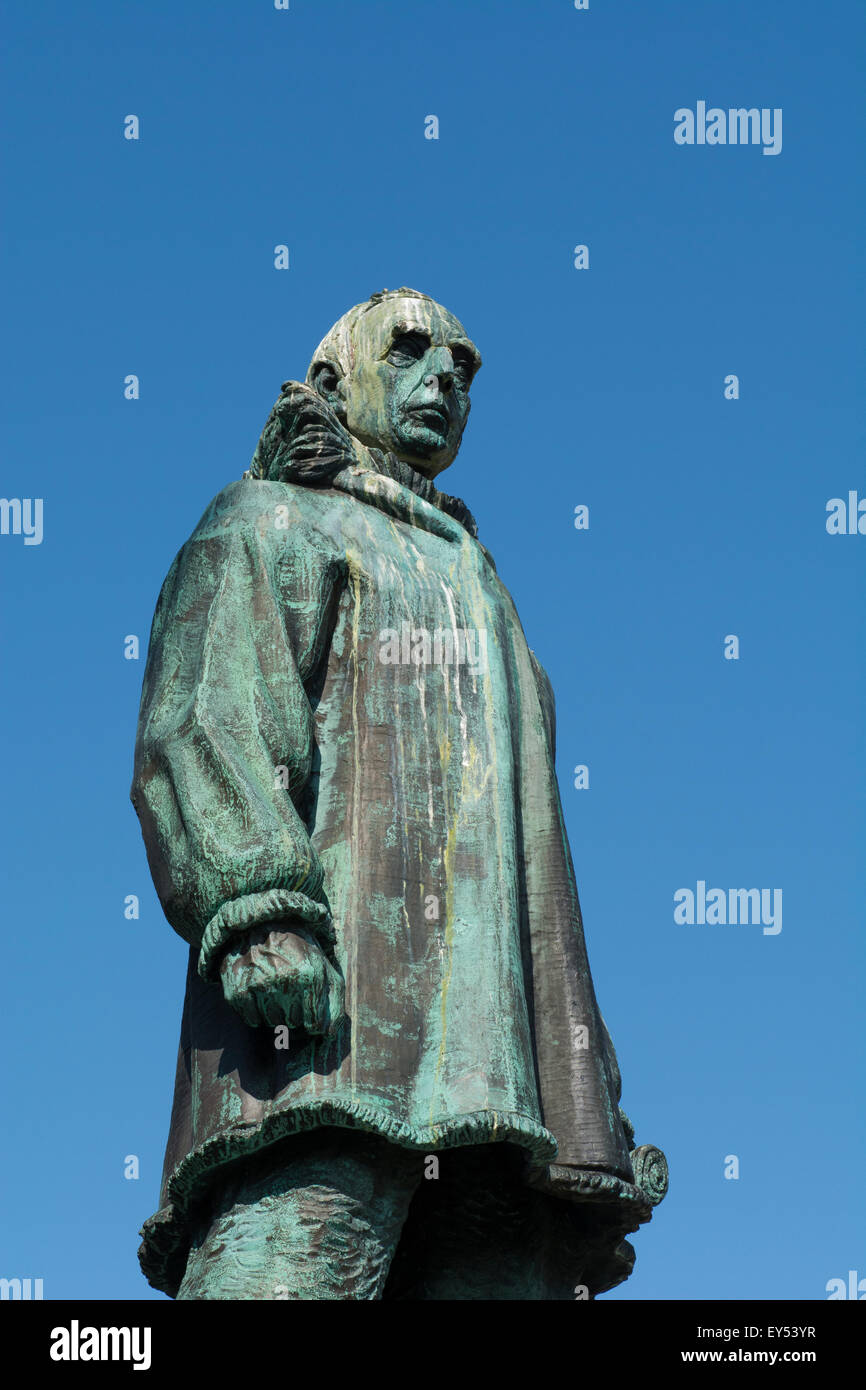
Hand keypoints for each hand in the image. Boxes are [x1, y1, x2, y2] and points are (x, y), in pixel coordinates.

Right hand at [219, 922, 344, 1036]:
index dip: (313, 1021)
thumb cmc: (299, 950)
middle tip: (291, 993)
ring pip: (272, 1023)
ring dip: (275, 1013)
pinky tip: (259, 993)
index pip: (314, 1025)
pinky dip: (256, 1012)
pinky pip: (252, 1020)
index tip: (310, 1010)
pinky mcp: (237, 989)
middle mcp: (284, 979)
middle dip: (294, 1014)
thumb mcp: (325, 968)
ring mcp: (258, 984)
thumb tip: (329, 1034)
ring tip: (276, 989)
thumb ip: (335, 1002)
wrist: (262, 924)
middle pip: (292, 1024)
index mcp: (310, 974)